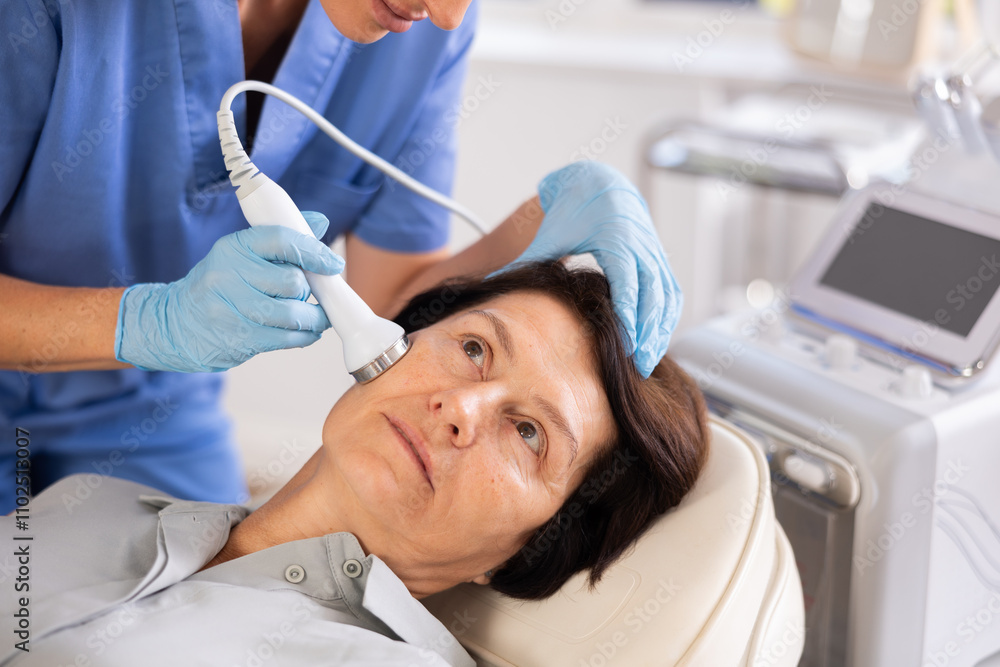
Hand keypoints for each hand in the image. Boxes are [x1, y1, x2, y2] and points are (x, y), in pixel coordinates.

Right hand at [116, 212, 343, 372]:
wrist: (176, 323)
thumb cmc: (221, 283)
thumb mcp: (242, 253)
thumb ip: (282, 237)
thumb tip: (320, 222)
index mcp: (233, 246)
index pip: (281, 240)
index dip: (314, 252)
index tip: (333, 264)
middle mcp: (229, 274)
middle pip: (292, 282)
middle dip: (308, 291)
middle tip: (307, 295)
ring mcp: (231, 309)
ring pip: (292, 314)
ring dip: (313, 318)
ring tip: (317, 317)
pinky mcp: (238, 339)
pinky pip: (286, 338)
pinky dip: (304, 336)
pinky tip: (306, 331)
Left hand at [509, 162, 680, 377]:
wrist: (599, 183)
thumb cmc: (572, 210)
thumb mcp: (550, 234)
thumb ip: (527, 261)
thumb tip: (491, 284)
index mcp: (616, 238)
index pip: (628, 282)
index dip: (630, 315)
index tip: (626, 345)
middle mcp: (641, 245)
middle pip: (653, 295)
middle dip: (649, 332)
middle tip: (639, 367)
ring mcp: (654, 252)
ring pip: (666, 297)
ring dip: (661, 330)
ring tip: (648, 362)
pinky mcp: (659, 259)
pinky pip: (670, 292)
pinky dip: (666, 318)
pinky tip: (656, 341)